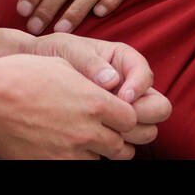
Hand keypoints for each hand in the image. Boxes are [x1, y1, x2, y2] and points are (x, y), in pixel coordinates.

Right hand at [0, 54, 140, 159]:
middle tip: (109, 130)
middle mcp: (87, 131)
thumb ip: (92, 82)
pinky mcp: (51, 164)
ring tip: (87, 139)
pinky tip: (67, 147)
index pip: (132, 119)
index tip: (119, 112)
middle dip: (119, 138)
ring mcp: (69, 152)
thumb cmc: (22, 75)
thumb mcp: (63, 66)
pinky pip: (78, 167)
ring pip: (102, 160)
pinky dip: (78, 159)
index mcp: (94, 102)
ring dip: (100, 151)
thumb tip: (108, 87)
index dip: (128, 116)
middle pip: (122, 146)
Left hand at [34, 31, 170, 146]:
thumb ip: (91, 62)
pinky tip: (96, 141)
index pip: (145, 75)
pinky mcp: (113, 127)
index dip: (139, 88)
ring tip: (105, 129)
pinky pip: (126, 141)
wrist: (36, 69)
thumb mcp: (70, 49)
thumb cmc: (55, 53)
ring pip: (147, 128)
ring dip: (132, 133)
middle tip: (119, 119)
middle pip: (158, 107)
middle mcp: (130, 86)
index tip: (123, 98)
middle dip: (143, 115)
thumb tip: (112, 81)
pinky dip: (117, 145)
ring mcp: (124, 109)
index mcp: (125, 61)